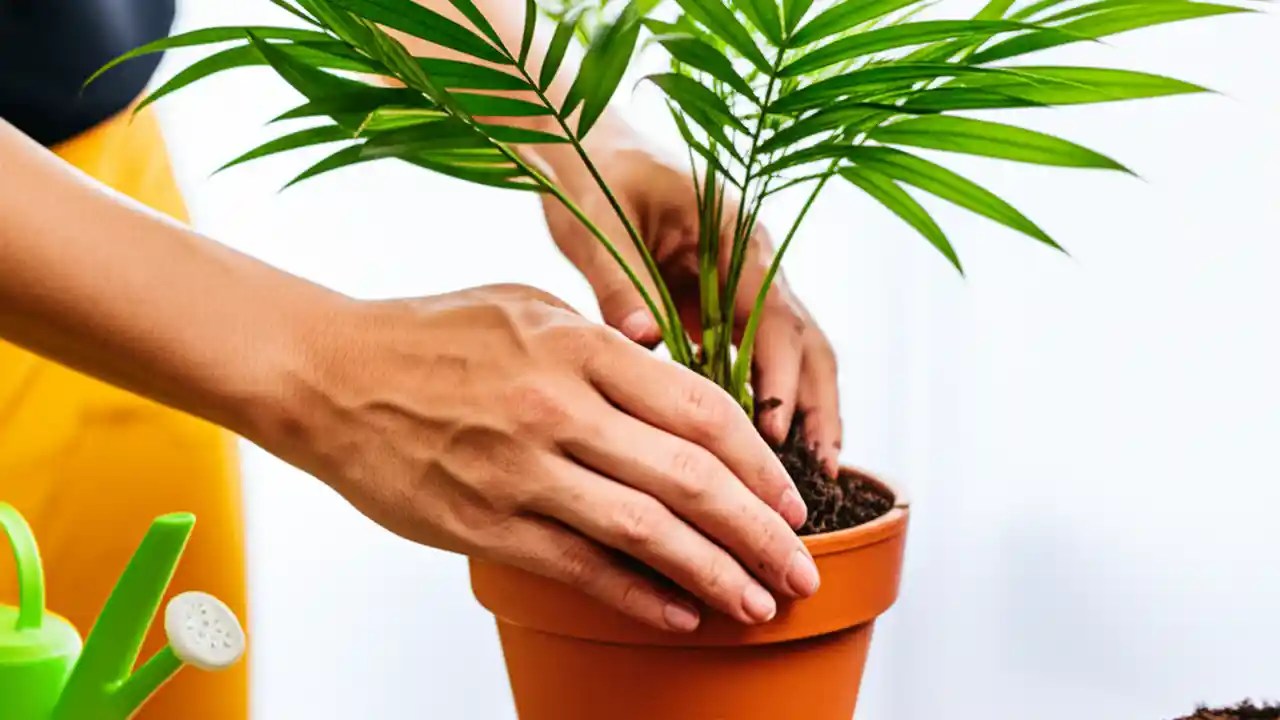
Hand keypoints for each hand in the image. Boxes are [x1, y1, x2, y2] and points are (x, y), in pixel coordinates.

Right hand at [256, 284, 817, 630]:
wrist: (326, 375)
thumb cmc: (430, 334)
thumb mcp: (526, 307)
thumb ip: (602, 346)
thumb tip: (674, 389)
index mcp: (577, 346)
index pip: (700, 407)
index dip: (759, 460)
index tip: (793, 497)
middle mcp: (557, 408)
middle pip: (689, 477)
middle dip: (760, 531)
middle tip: (802, 566)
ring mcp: (521, 471)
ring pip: (645, 532)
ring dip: (715, 574)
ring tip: (759, 603)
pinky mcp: (484, 524)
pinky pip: (581, 568)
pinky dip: (639, 595)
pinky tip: (681, 612)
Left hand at [536, 118, 842, 473]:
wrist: (581, 143)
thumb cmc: (588, 171)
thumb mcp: (596, 219)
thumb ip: (619, 279)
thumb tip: (642, 340)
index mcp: (731, 231)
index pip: (774, 312)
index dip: (779, 375)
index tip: (773, 431)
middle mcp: (749, 258)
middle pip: (804, 337)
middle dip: (817, 403)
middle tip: (822, 470)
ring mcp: (738, 281)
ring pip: (787, 350)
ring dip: (800, 406)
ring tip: (808, 472)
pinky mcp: (715, 300)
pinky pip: (750, 354)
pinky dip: (760, 397)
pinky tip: (756, 448)